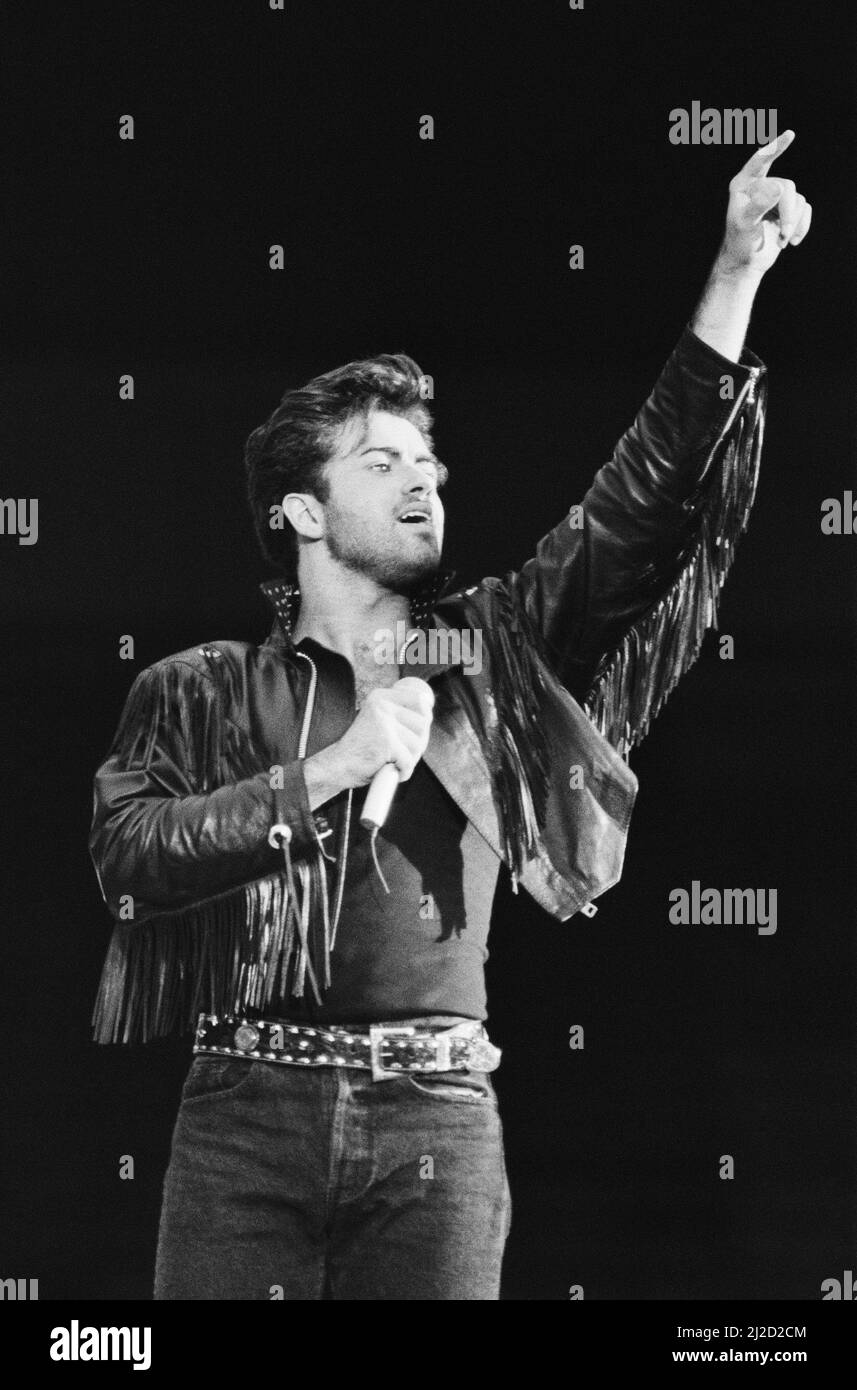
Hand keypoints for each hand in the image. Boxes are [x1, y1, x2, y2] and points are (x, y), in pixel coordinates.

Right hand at [335, 677, 434, 787]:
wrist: (336, 765)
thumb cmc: (359, 748)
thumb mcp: (376, 720)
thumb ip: (395, 712)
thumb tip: (428, 712)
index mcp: (380, 697)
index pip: (419, 700)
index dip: (425, 716)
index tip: (418, 729)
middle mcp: (382, 706)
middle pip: (422, 724)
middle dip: (419, 742)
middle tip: (404, 753)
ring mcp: (384, 724)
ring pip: (418, 744)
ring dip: (411, 758)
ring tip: (395, 761)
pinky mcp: (387, 743)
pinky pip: (409, 760)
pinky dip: (404, 771)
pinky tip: (393, 771)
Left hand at [718, 129, 811, 278]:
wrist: (747, 263)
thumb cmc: (739, 243)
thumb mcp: (745, 225)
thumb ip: (759, 205)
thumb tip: (778, 186)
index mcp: (744, 185)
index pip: (760, 162)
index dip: (775, 148)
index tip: (790, 135)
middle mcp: (760, 186)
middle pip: (786, 186)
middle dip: (787, 212)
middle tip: (783, 235)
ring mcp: (775, 196)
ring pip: (797, 199)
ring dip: (793, 223)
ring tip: (782, 240)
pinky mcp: (787, 208)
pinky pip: (805, 208)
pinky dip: (801, 226)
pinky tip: (791, 241)